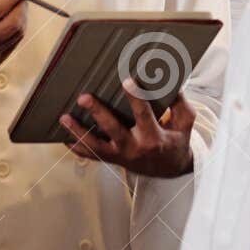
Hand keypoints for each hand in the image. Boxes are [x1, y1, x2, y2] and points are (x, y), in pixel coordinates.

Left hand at [62, 81, 195, 177]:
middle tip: (84, 97)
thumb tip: (171, 82)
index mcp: (154, 137)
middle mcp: (135, 148)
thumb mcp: (185, 122)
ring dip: (78, 131)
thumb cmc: (176, 140)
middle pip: (113, 130)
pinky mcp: (112, 160)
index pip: (143, 115)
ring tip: (64, 117)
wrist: (169, 168)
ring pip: (95, 146)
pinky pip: (91, 156)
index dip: (135, 97)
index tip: (127, 81)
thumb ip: (179, 103)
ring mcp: (121, 156)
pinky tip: (64, 136)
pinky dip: (76, 147)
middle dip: (98, 113)